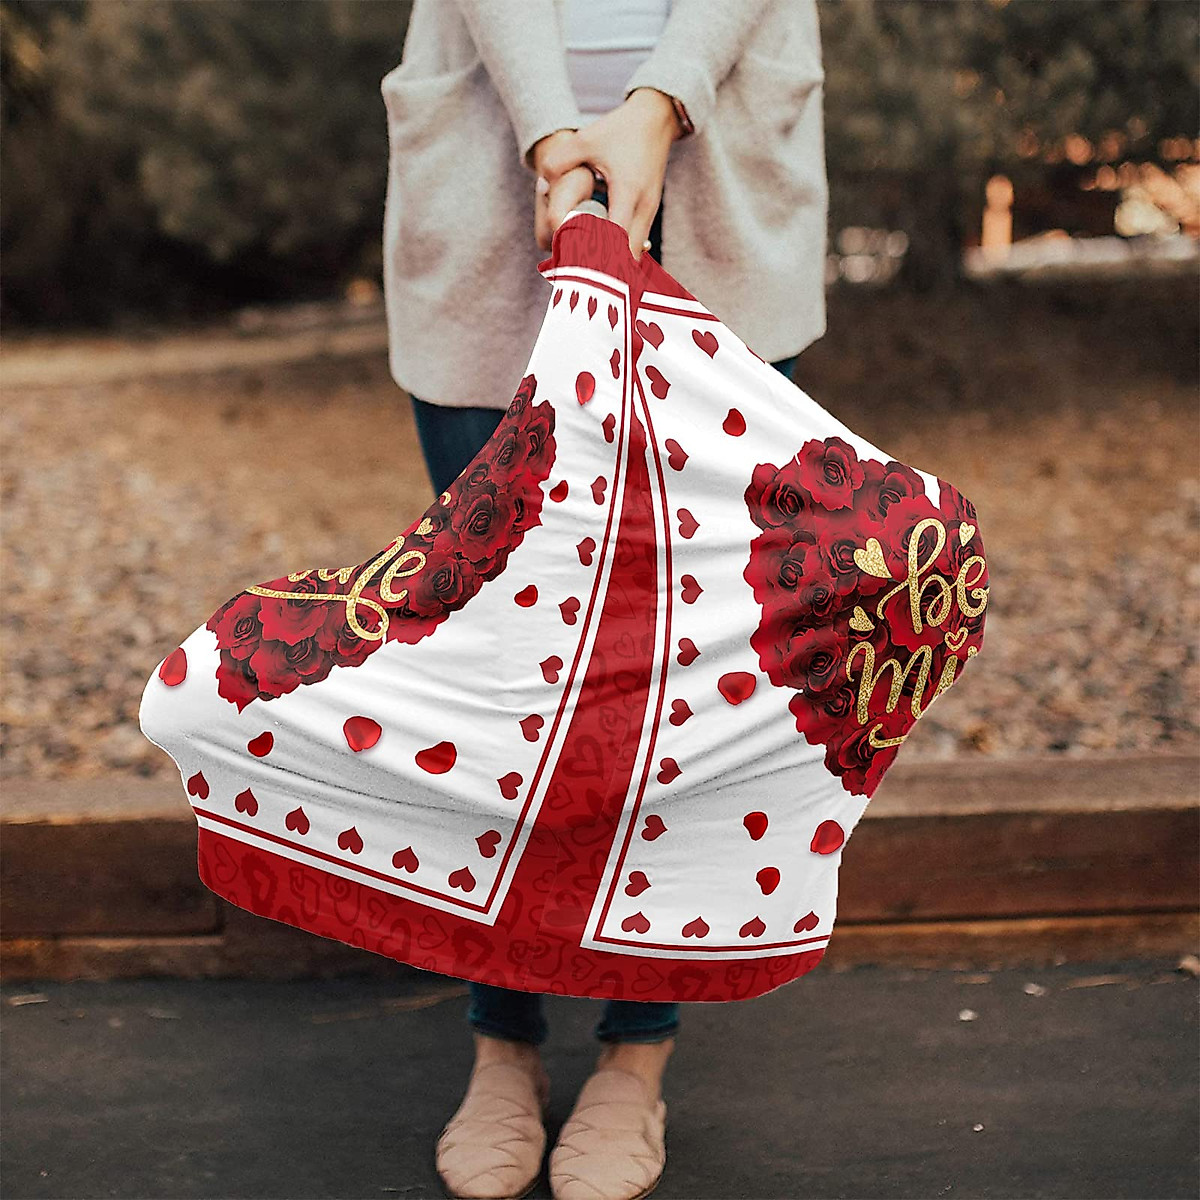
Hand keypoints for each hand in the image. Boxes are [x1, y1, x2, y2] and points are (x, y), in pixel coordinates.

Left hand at [534, 89, 679, 259]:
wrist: (655, 119)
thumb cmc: (620, 129)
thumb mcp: (586, 140)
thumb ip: (559, 161)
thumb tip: (541, 184)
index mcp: (628, 192)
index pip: (616, 240)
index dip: (598, 258)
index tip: (578, 270)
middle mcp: (644, 207)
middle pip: (629, 257)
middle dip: (607, 271)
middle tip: (580, 280)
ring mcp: (650, 211)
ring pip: (635, 253)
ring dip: (615, 264)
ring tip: (588, 272)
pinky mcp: (649, 212)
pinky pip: (637, 243)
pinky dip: (621, 253)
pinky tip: (602, 257)